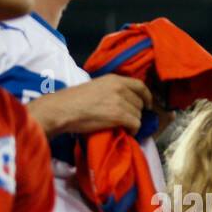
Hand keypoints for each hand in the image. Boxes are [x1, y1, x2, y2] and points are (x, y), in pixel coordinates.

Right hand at [28, 75, 152, 135]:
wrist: (63, 109)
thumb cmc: (74, 100)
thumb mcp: (96, 87)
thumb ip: (112, 89)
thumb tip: (126, 99)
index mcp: (114, 79)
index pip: (140, 86)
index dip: (147, 96)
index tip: (148, 105)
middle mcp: (119, 88)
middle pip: (140, 103)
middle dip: (136, 112)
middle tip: (127, 119)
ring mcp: (120, 101)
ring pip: (138, 115)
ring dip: (133, 122)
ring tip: (122, 125)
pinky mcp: (119, 115)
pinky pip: (136, 124)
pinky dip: (133, 130)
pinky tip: (125, 131)